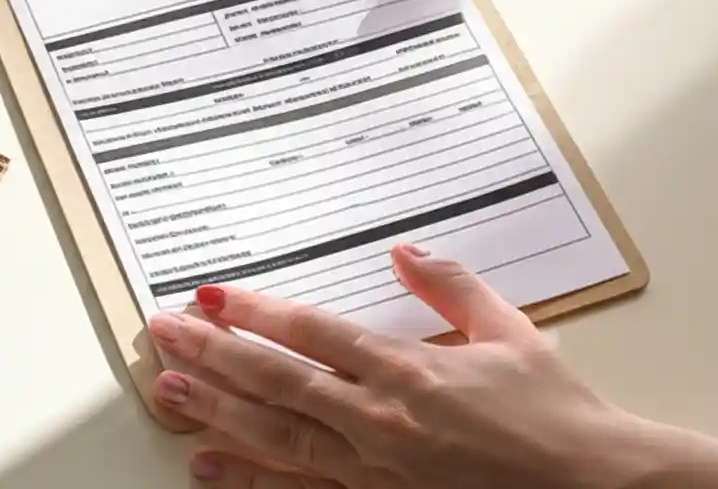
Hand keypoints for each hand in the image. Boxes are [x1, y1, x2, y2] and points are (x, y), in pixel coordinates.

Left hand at [147, 244, 640, 488]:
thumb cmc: (554, 413)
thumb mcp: (510, 332)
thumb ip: (451, 285)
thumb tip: (403, 251)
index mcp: (407, 372)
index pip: (313, 333)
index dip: (256, 313)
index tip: (213, 296)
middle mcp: (378, 420)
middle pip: (277, 381)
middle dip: (214, 354)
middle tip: (163, 333)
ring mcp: (372, 469)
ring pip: (275, 436)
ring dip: (217, 410)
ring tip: (169, 390)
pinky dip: (250, 478)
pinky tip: (210, 465)